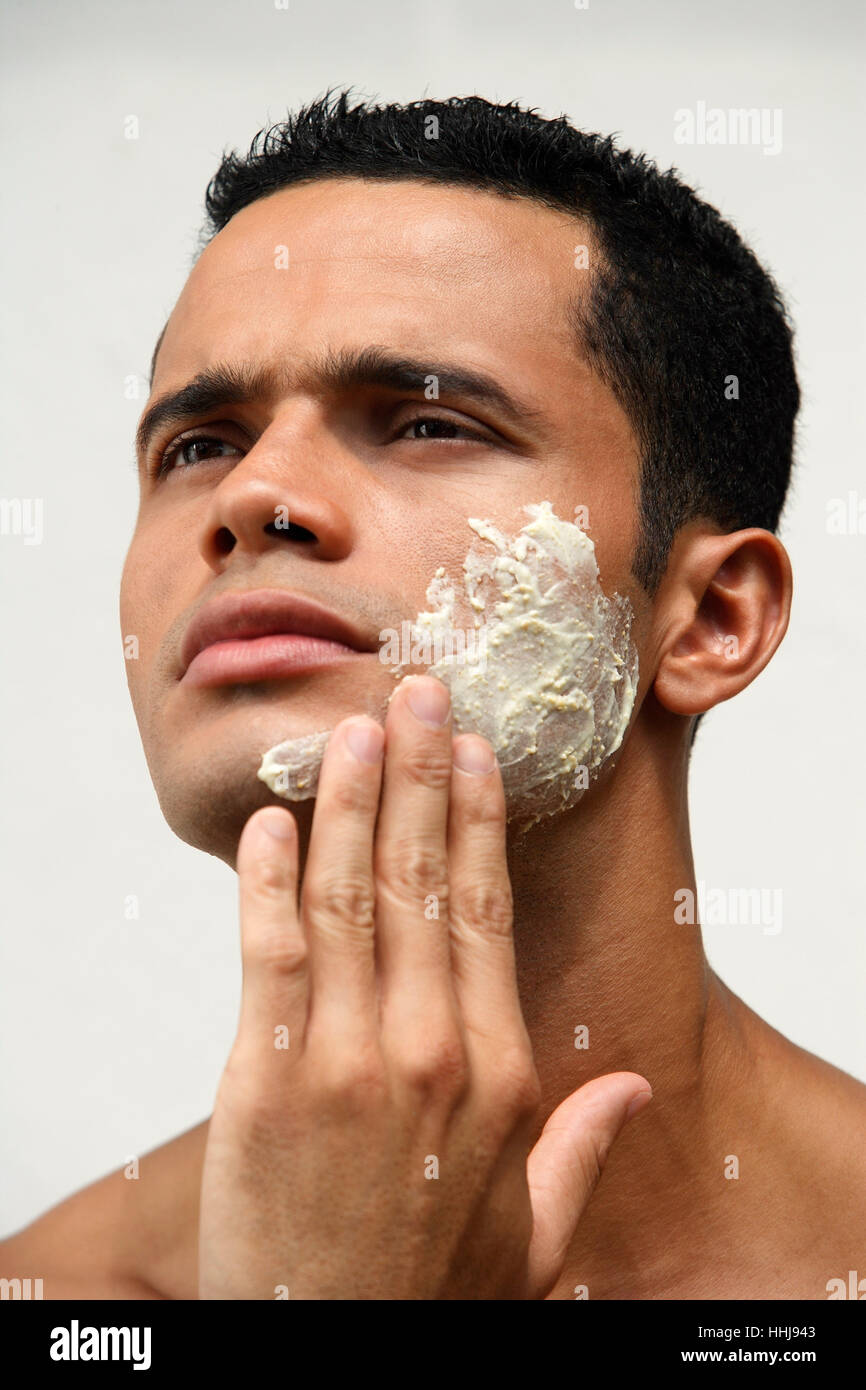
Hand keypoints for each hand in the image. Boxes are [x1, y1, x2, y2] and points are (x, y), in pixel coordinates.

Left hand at [198, 674, 650, 1298]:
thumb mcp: (535, 1238)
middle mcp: (431, 1051)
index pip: (488, 912)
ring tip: (353, 730)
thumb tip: (636, 1092)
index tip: (475, 753)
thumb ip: (583, 1150)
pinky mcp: (265, 1085)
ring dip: (351, 802)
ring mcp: (347, 1063)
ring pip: (349, 898)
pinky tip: (272, 824)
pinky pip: (268, 955)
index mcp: (501, 1074)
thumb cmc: (431, 1298)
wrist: (339, 1369)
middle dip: (418, 774)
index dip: (476, 821)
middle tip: (418, 693)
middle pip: (423, 881)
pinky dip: (268, 880)